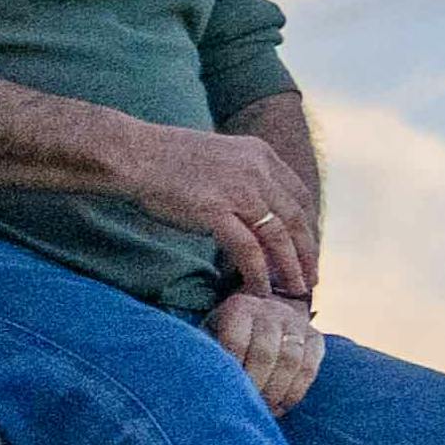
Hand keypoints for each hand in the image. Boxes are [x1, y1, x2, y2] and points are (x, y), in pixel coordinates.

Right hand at [128, 118, 320, 303]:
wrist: (133, 154)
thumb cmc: (162, 158)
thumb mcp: (216, 157)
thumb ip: (237, 176)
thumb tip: (242, 204)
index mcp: (260, 154)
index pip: (298, 195)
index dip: (307, 226)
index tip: (307, 249)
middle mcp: (258, 171)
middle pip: (295, 218)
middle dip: (307, 252)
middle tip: (311, 277)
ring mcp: (239, 191)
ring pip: (278, 236)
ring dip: (290, 267)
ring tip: (295, 290)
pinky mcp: (216, 211)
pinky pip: (247, 248)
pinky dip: (257, 272)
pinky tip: (260, 288)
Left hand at [212, 288, 328, 417]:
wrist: (257, 319)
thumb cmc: (220, 337)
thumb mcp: (207, 337)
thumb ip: (208, 356)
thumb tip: (204, 386)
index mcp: (239, 307)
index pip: (236, 342)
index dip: (232, 371)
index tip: (225, 395)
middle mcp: (270, 309)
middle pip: (265, 353)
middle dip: (255, 386)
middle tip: (245, 408)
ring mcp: (296, 322)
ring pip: (291, 361)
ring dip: (276, 393)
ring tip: (262, 412)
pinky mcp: (315, 337)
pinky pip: (309, 367)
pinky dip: (295, 392)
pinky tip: (281, 408)